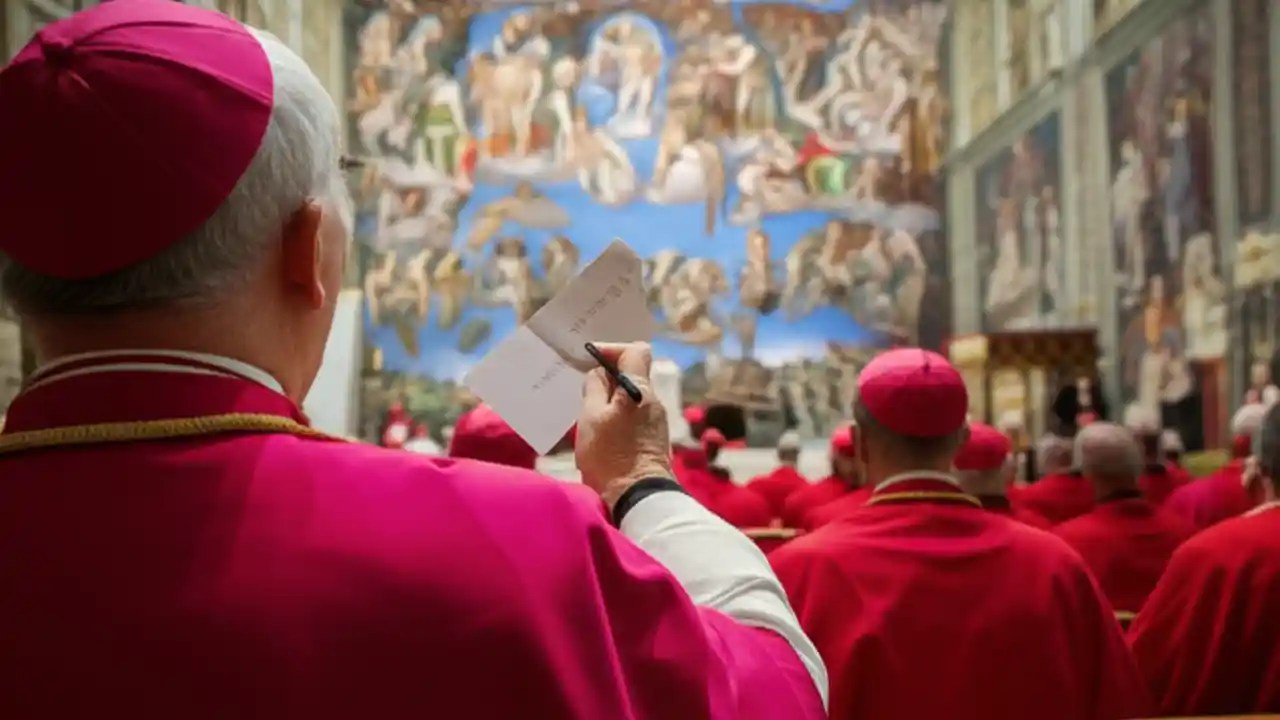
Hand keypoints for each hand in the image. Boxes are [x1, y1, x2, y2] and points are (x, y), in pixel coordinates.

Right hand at [576, 342, 673, 508]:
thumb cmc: (610, 455)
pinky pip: (635, 417)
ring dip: (611, 401)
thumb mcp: (590, 417)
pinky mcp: (654, 440)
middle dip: (608, 379)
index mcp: (640, 389)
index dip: (612, 350)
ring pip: (632, 398)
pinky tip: (602, 434)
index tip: (591, 361)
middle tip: (585, 392)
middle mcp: (654, 401)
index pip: (636, 351)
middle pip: (633, 375)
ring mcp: (657, 421)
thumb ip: (595, 388)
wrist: (638, 497)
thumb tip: (600, 373)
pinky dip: (618, 417)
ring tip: (590, 417)